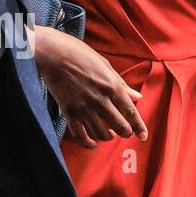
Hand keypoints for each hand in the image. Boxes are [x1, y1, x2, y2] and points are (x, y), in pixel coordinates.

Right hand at [33, 26, 147, 146]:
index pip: (131, 112)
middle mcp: (101, 99)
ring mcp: (84, 107)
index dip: (139, 127)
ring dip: (108, 137)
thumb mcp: (105, 65)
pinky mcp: (69, 111)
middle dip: (125, 133)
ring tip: (108, 133)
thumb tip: (138, 97)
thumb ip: (122, 85)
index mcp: (112, 85)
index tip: (143, 136)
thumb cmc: (80, 54)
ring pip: (102, 134)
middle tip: (124, 132)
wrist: (53, 53)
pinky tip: (92, 143)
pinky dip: (88, 143)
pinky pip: (81, 135)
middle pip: (120, 127)